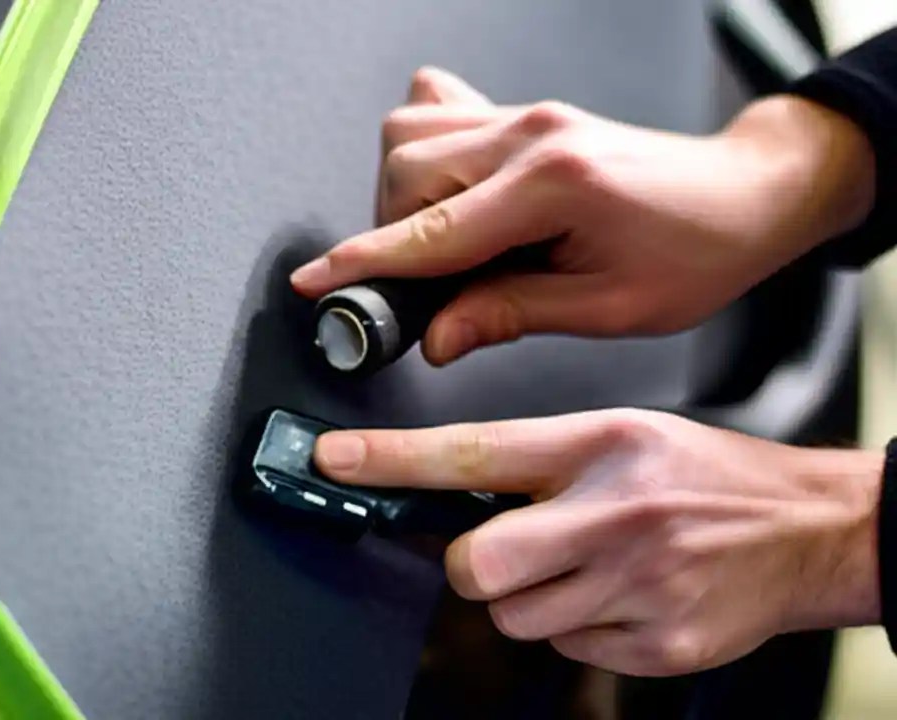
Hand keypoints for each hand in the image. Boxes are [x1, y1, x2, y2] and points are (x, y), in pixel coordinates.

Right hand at [292, 68, 875, 364]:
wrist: (744, 196)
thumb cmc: (696, 250)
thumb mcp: (605, 308)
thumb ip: (507, 314)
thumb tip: (437, 336)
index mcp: (552, 185)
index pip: (429, 230)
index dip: (363, 262)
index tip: (316, 283)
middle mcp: (531, 135)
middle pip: (405, 173)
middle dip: (392, 238)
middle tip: (424, 293)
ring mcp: (525, 116)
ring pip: (409, 133)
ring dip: (402, 196)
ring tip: (441, 247)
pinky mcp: (524, 115)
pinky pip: (440, 108)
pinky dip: (422, 148)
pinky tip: (443, 188)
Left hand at [312, 409, 881, 675]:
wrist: (808, 529)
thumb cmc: (706, 476)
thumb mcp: (623, 435)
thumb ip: (539, 460)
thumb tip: (452, 487)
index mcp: (600, 445)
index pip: (471, 450)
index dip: (390, 459)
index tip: (335, 459)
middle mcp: (614, 514)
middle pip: (476, 564)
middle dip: (472, 565)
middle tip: (510, 549)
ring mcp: (638, 586)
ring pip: (515, 619)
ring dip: (533, 600)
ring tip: (589, 567)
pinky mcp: (657, 644)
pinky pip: (567, 651)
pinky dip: (580, 629)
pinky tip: (623, 596)